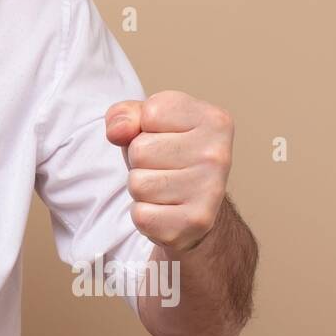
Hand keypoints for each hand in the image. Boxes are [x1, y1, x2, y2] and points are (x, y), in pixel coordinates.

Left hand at [104, 90, 232, 252]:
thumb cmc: (167, 154)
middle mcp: (218, 154)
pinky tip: (166, 209)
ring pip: (138, 184)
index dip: (144, 126)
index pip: (151, 112)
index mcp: (214, 120)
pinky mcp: (196, 222)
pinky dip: (145, 215)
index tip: (164, 137)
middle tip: (162, 167)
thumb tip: (117, 131)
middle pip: (139, 150)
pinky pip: (141, 215)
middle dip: (139, 161)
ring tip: (163, 188)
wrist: (196, 206)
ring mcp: (210, 191)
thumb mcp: (146, 123)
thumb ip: (125, 115)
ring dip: (140, 189)